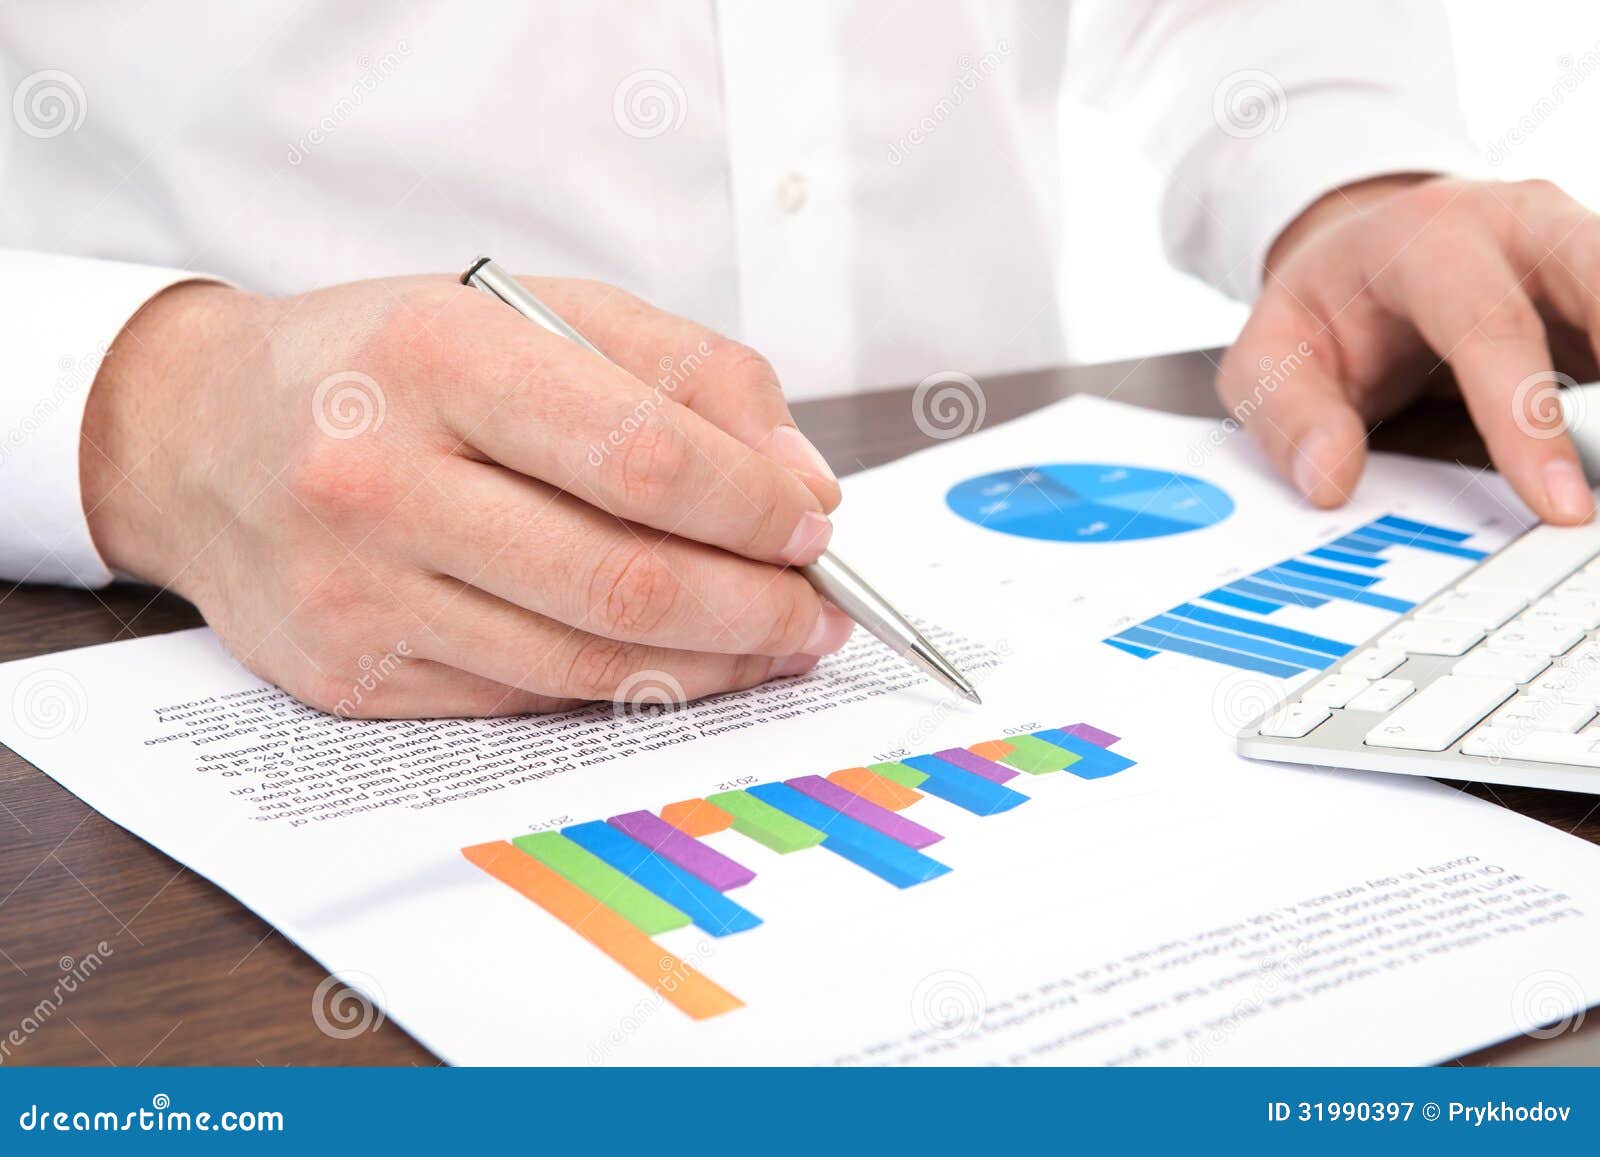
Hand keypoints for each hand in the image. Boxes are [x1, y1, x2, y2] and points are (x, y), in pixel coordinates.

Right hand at [80, 276, 852, 716]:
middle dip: (755, 606)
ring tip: (772, 641)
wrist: (203, 435)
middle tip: (818, 608)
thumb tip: (800, 485)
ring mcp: (356, 591)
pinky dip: (625, 687)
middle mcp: (379, 478)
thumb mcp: (534, 311)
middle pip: (622, 580)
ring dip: (711, 663)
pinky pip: (527, 700)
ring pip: (583, 662)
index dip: (753, 506)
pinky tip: (676, 661)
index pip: (642, 455)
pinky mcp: (349, 676)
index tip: (814, 527)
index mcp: (435, 356)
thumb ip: (686, 373)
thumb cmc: (389, 363)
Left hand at [1220, 174, 1599, 523]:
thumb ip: (1292, 419)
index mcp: (1429, 241)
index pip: (1492, 328)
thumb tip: (1329, 481)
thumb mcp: (1271, 357)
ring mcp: (1574, 243)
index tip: (1561, 504)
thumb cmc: (1323, 309)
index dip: (1528, 420)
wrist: (1360, 249)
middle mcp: (1518, 224)